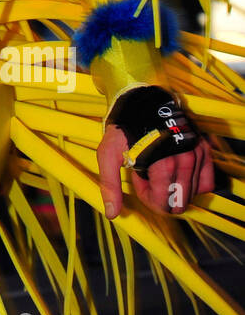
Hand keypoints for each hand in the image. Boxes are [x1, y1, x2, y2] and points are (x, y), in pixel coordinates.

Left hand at [98, 125, 215, 219]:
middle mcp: (185, 160)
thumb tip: (112, 214)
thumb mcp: (108, 154)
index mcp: (163, 164)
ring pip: (193, 194)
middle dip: (162, 194)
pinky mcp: (203, 149)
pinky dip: (194, 184)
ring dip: (175, 187)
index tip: (138, 177)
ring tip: (159, 168)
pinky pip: (207, 182)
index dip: (147, 196)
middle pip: (179, 202)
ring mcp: (197, 154)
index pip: (163, 203)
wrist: (140, 101)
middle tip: (149, 175)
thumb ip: (110, 185)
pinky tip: (178, 172)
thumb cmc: (124, 128)